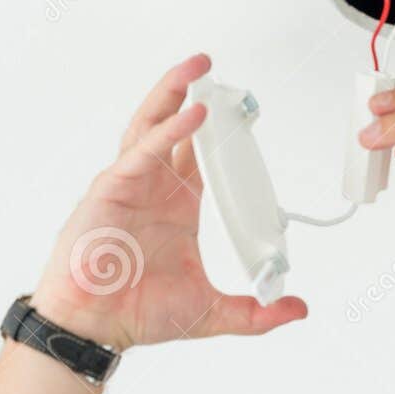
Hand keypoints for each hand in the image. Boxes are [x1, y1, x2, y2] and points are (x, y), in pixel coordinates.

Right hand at [29, 53, 307, 350]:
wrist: (97, 327)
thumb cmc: (137, 311)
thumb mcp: (213, 312)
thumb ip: (257, 313)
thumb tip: (297, 309)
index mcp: (176, 206)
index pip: (200, 157)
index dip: (220, 133)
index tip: (243, 112)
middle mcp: (153, 189)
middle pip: (171, 128)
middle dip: (190, 93)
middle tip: (211, 66)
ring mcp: (129, 186)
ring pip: (150, 127)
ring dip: (171, 95)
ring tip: (194, 68)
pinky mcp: (111, 191)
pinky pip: (141, 153)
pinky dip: (166, 133)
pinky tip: (190, 115)